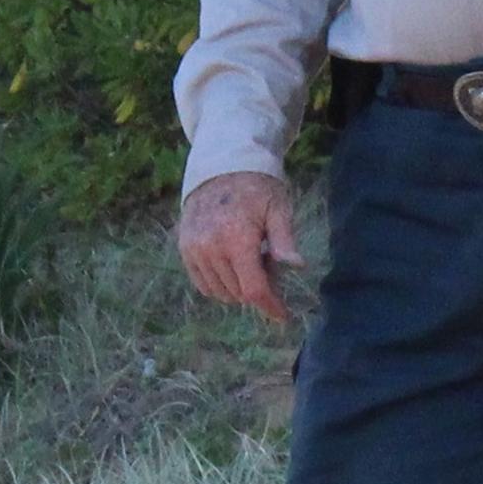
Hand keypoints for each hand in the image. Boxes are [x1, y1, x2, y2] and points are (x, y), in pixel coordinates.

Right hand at [178, 170, 303, 322]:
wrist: (221, 167)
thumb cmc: (257, 187)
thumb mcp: (278, 208)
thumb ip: (284, 240)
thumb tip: (297, 266)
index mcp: (237, 239)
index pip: (254, 289)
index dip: (270, 307)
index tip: (283, 317)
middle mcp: (211, 248)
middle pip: (239, 293)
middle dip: (259, 288)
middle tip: (268, 261)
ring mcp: (195, 250)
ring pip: (221, 293)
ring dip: (239, 286)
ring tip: (248, 258)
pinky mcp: (185, 249)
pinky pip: (203, 284)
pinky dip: (220, 284)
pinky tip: (232, 263)